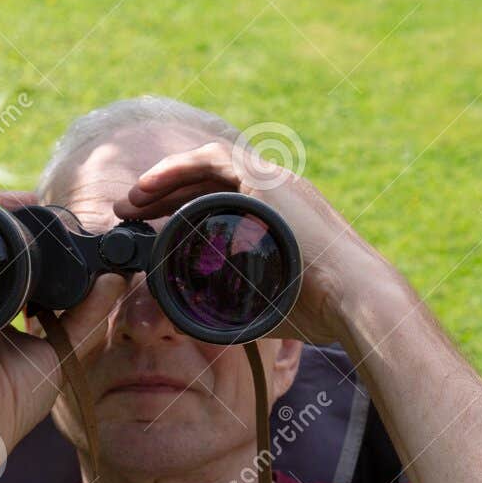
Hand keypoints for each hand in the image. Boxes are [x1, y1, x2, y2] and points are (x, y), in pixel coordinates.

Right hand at [0, 191, 125, 449]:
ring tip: (23, 201)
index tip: (67, 226)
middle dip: (17, 217)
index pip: (23, 262)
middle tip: (42, 203)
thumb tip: (117, 279)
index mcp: (3, 306)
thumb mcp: (61, 352)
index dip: (42, 241)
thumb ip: (88, 316)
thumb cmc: (13, 401)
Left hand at [115, 140, 398, 344]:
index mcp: (279, 217)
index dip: (180, 209)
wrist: (352, 296)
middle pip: (208, 182)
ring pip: (207, 164)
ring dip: (165, 179)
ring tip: (132, 200)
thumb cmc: (318, 310)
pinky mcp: (267, 179)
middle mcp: (277, 192)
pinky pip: (213, 159)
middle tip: (129, 213)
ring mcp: (274, 182)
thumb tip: (188, 323)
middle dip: (164, 194)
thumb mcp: (261, 304)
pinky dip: (178, 168)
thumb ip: (229, 305)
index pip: (220, 201)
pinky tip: (149, 185)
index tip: (151, 227)